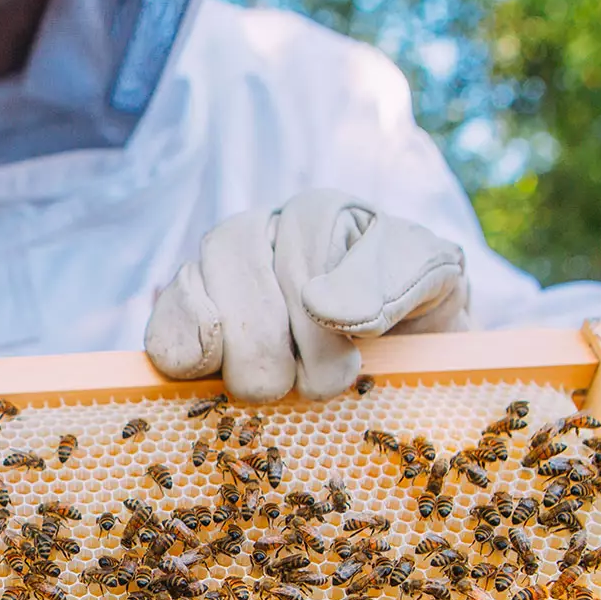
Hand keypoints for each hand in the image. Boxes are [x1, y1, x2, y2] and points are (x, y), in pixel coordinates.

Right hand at [145, 189, 470, 401]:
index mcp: (323, 212)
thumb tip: (322, 304)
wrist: (405, 359)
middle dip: (277, 338)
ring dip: (238, 353)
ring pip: (197, 288)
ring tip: (271, 387)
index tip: (350, 359)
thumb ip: (393, 278)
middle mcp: (262, 230)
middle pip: (237, 257)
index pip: (304, 233)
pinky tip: (205, 373)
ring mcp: (215, 274)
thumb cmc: (421, 318)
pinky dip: (180, 354)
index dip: (321, 311)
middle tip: (311, 385)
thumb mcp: (436, 286)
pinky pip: (164, 327)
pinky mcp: (186, 319)